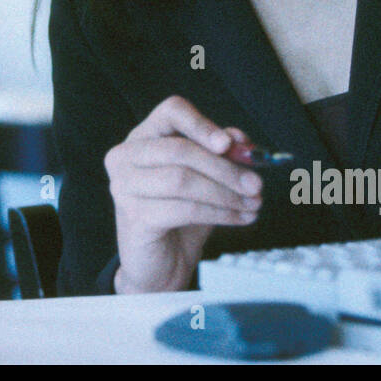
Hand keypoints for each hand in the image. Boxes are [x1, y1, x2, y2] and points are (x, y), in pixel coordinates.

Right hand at [106, 96, 261, 292]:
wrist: (158, 268)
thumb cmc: (180, 218)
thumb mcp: (205, 180)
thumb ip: (221, 155)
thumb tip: (241, 140)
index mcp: (142, 138)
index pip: (170, 112)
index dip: (202, 124)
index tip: (230, 143)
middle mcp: (125, 157)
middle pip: (180, 149)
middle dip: (225, 167)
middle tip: (256, 183)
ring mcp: (124, 187)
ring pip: (183, 180)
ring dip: (226, 193)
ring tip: (253, 203)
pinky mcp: (134, 217)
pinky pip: (184, 208)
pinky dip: (219, 213)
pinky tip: (240, 218)